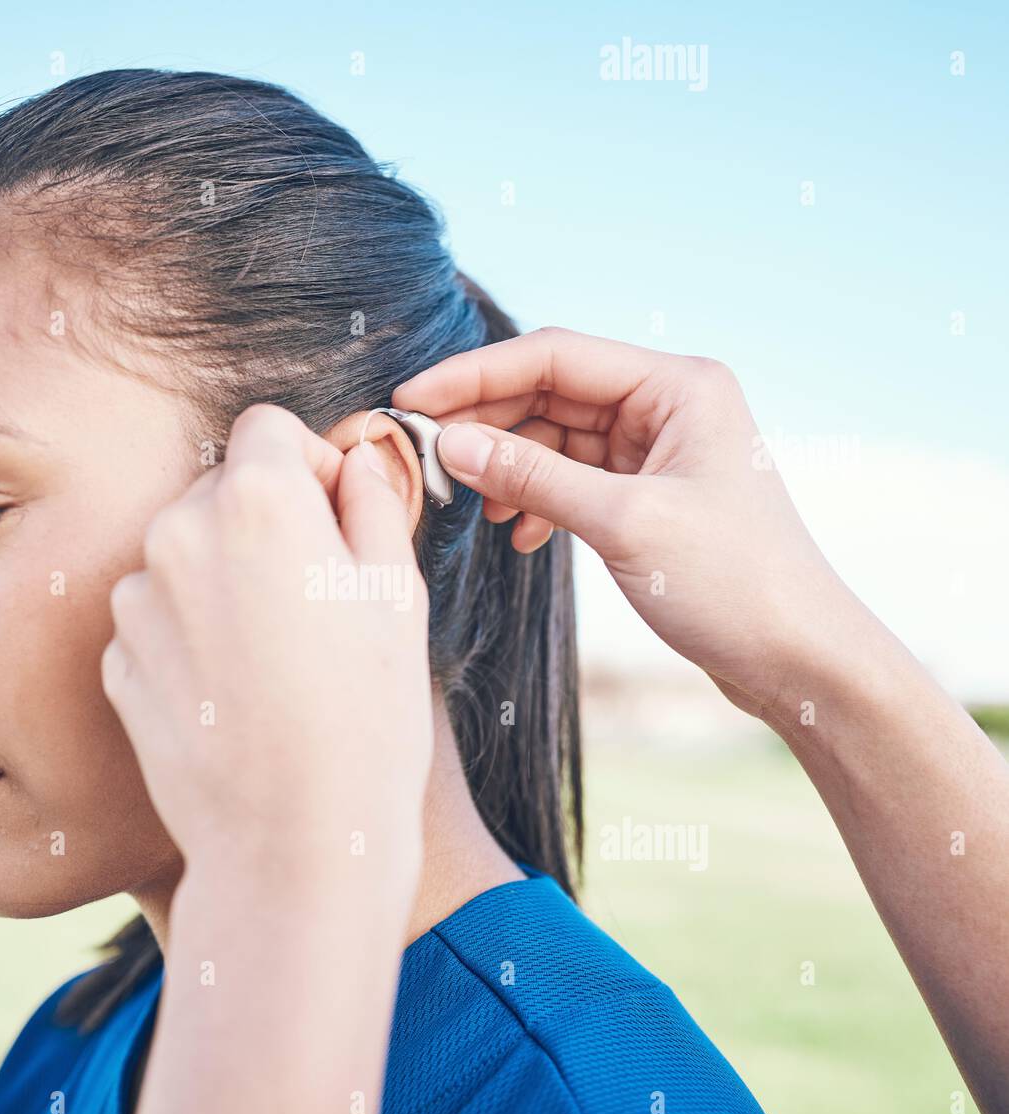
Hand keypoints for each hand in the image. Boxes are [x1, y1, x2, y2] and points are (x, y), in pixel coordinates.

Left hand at [101, 403, 432, 893]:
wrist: (294, 843)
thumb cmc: (365, 720)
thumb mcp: (397, 596)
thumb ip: (372, 504)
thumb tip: (356, 462)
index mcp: (256, 500)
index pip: (267, 428)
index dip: (307, 463)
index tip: (332, 513)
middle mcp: (178, 532)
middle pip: (222, 490)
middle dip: (265, 523)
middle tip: (313, 598)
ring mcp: (137, 600)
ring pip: (185, 555)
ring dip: (223, 580)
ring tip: (275, 657)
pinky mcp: (115, 660)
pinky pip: (157, 617)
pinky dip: (190, 635)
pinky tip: (234, 692)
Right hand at [393, 326, 858, 721]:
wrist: (798, 659)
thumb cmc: (733, 584)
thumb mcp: (623, 523)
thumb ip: (532, 476)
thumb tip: (450, 442)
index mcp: (678, 386)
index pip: (555, 357)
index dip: (475, 376)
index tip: (412, 401)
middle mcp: (669, 405)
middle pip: (551, 393)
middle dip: (487, 423)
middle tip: (424, 454)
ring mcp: (659, 451)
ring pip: (557, 439)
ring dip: (509, 467)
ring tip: (470, 503)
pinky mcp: (649, 494)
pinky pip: (574, 478)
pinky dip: (538, 500)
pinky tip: (518, 534)